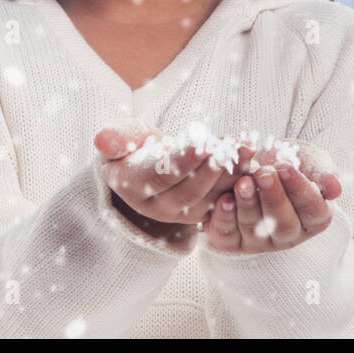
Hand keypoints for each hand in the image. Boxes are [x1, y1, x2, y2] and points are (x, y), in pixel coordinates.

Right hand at [95, 123, 255, 225]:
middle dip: (215, 167)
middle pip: (189, 191)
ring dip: (231, 175)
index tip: (205, 143)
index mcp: (133, 186)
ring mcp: (178, 214)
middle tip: (238, 145)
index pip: (161, 176)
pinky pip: (219, 201)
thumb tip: (102, 139)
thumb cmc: (132, 146)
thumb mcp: (120, 138)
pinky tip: (250, 162)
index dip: (184, 161)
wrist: (143, 167)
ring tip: (249, 150)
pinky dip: (236, 182)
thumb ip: (115, 138)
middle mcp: (155, 207)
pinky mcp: (198, 214)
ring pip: (208, 198)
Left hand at [203, 161, 336, 253]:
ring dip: (249, 205)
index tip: (286, 167)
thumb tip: (335, 189)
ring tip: (244, 182)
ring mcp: (260, 240)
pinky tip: (225, 199)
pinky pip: (228, 236)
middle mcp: (288, 234)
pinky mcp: (232, 240)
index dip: (299, 189)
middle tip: (264, 174)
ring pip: (255, 229)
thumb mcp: (310, 161)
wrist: (255, 162)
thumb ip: (323, 173)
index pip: (312, 209)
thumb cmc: (288, 162)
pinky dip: (225, 218)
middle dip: (273, 198)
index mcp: (314, 217)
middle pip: (284, 225)